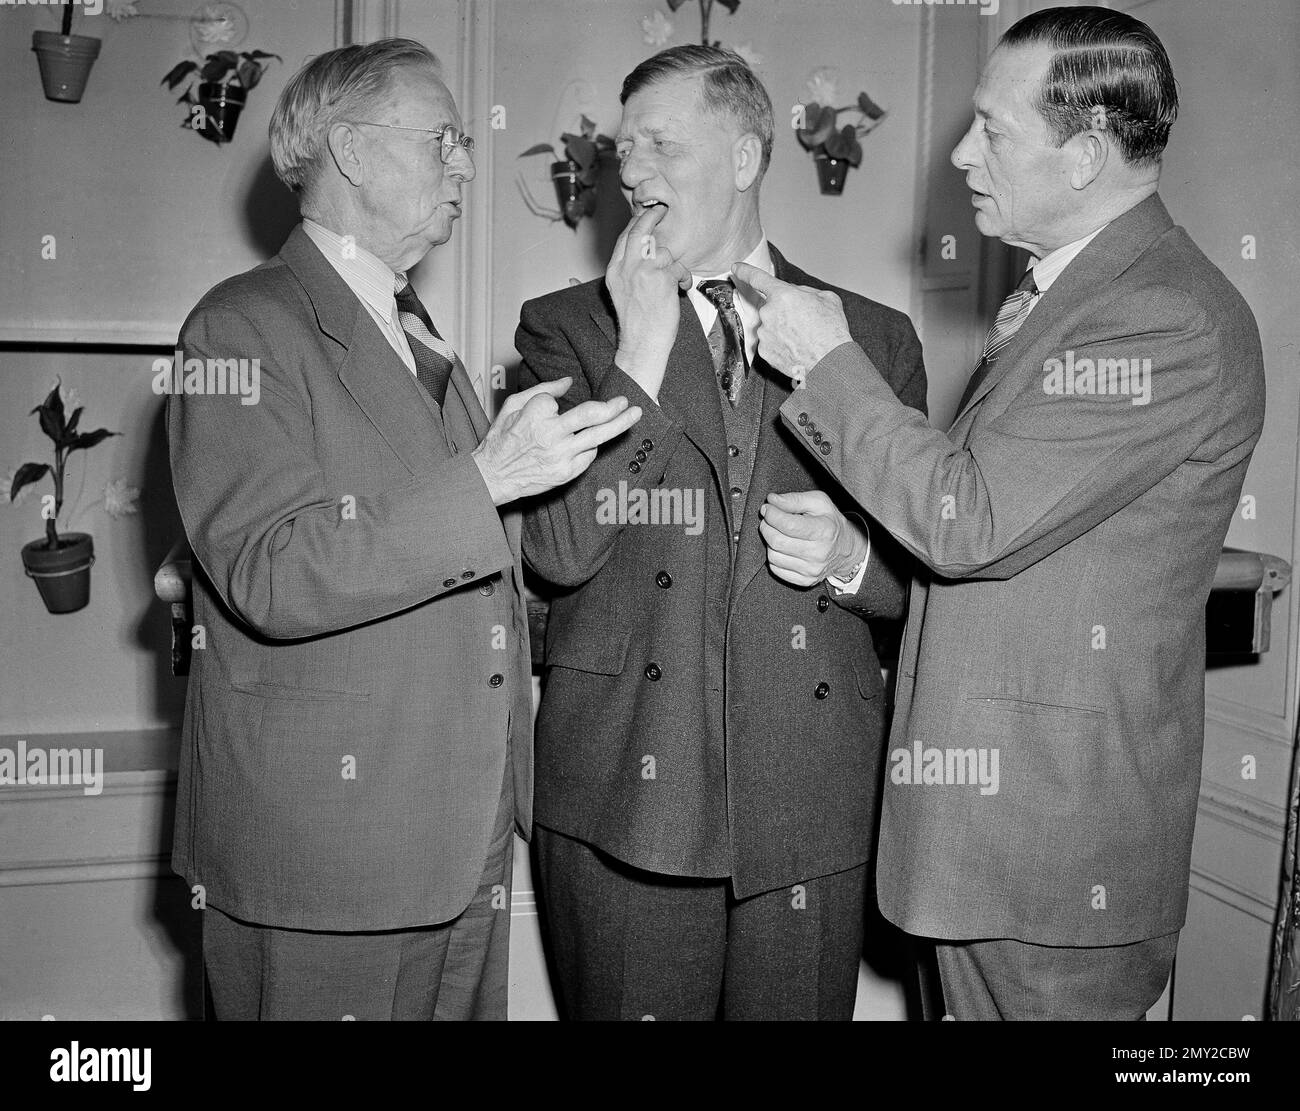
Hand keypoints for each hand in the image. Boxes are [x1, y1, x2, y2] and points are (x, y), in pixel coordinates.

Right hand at [473, 377, 641, 505]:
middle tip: (625, 400)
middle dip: (611, 406)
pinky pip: (588, 456)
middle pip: (590, 415)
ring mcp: (560, 455)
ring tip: (633, 415)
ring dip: (619, 424)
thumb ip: (542, 390)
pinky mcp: (565, 473)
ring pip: (597, 437)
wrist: (493, 476)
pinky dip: (591, 447)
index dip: (553, 403)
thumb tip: (568, 381)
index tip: (548, 409)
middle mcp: (550, 435)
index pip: (556, 401)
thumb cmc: (500, 440)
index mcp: (534, 415)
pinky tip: (593, 442)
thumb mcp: (512, 406)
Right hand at [606, 205, 691, 400]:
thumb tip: (568, 279)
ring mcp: (644, 272)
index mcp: (613, 272)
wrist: (643, 344)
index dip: (636, 223)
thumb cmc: (635, 323)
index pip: (624, 238)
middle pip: (639, 230)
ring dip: (674, 265)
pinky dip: (684, 278)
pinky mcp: (661, 279)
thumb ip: (607, 279)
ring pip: (664, 252)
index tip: (646, 216)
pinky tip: (681, 288)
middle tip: (662, 210)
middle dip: (652, 216)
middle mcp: (626, 268)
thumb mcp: (613, 296)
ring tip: (675, 281)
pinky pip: (678, 267)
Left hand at [732, 261, 852, 382]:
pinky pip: (770, 343)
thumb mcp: (827, 299)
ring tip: (803, 338)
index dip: (745, 271)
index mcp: (783, 295)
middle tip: (804, 322)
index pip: (757, 278)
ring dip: (783, 329)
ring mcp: (764, 334)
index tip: (736, 268)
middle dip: (785, 311)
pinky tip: (796, 348)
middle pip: (772, 307)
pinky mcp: (764, 352)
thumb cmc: (831, 332)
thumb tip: (795, 294)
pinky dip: (781, 345)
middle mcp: (768, 313)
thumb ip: (804, 291)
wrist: (830, 363)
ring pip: (770, 326)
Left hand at [759, 490, 866, 586]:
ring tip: (778, 533)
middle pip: (776, 541)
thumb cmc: (830, 523)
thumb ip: (794, 499)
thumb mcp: (818, 502)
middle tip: (769, 519)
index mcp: (824, 530)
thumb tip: (772, 500)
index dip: (771, 514)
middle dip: (766, 527)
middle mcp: (818, 553)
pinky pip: (776, 569)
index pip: (787, 525)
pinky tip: (783, 548)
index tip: (768, 508)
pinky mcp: (804, 580)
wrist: (846, 549)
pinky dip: (774, 556)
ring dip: (769, 542)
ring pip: (773, 556)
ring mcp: (811, 569)